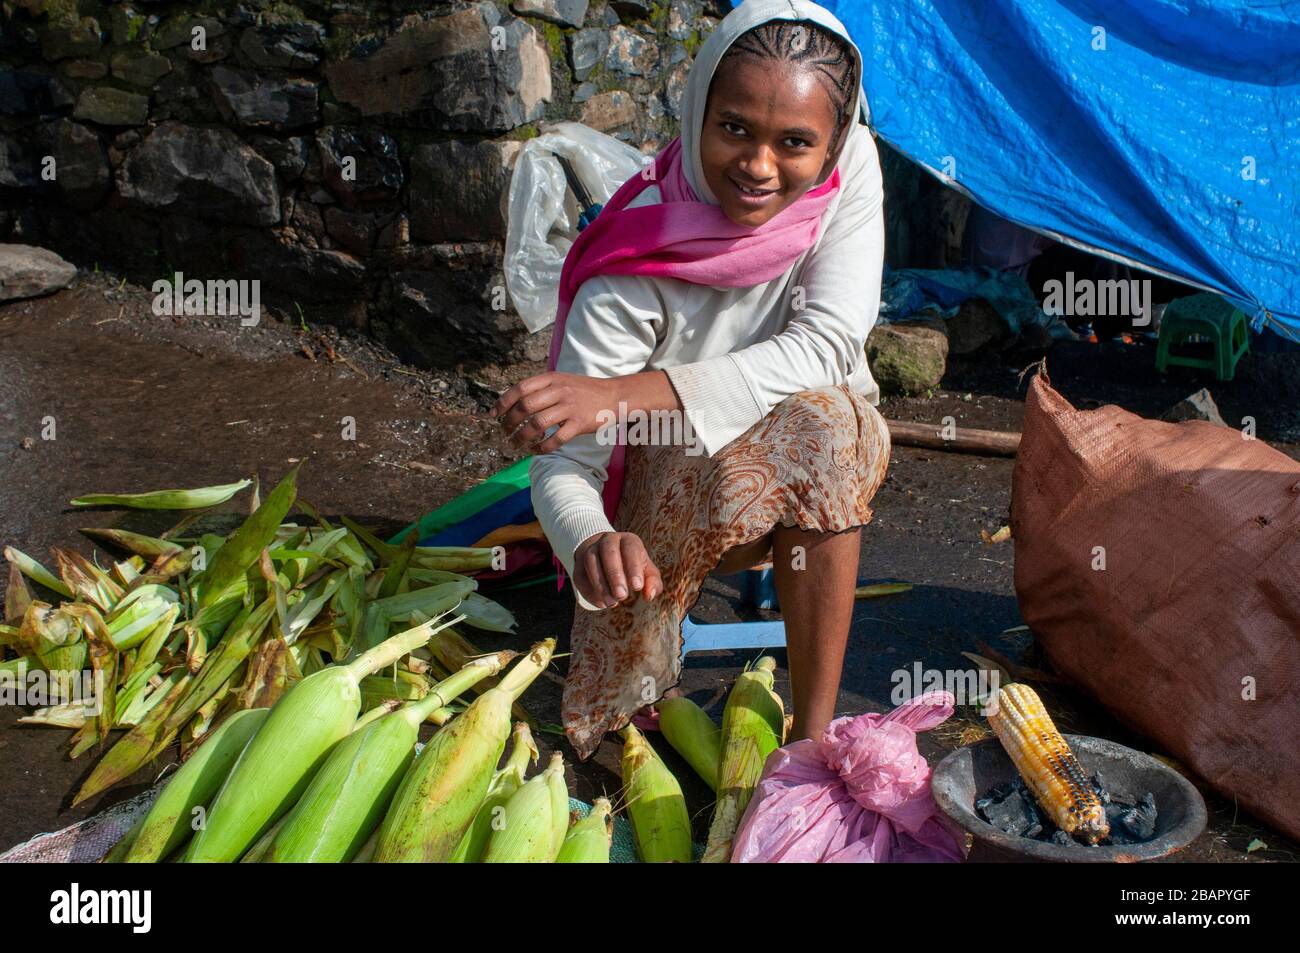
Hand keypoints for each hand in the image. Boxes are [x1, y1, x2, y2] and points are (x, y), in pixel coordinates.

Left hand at [491, 372, 616, 453]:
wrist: (615, 395)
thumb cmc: (584, 390)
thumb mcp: (562, 381)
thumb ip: (541, 388)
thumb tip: (514, 402)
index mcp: (552, 379)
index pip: (520, 388)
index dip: (503, 402)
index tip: (494, 415)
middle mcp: (559, 391)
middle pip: (525, 407)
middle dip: (509, 422)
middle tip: (504, 432)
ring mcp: (570, 407)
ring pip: (537, 425)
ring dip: (521, 437)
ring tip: (515, 445)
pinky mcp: (579, 424)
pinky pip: (555, 439)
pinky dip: (542, 448)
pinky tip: (535, 451)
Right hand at [573, 532, 663, 608]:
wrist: (607, 558)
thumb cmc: (633, 566)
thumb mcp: (647, 571)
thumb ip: (653, 582)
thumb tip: (649, 595)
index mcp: (628, 540)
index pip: (630, 548)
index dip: (633, 567)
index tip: (637, 587)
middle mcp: (608, 541)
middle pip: (608, 551)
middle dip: (614, 574)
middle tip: (622, 596)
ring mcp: (591, 550)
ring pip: (591, 561)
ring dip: (600, 583)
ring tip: (611, 603)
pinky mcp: (578, 564)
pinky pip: (580, 575)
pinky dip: (588, 590)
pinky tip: (600, 603)